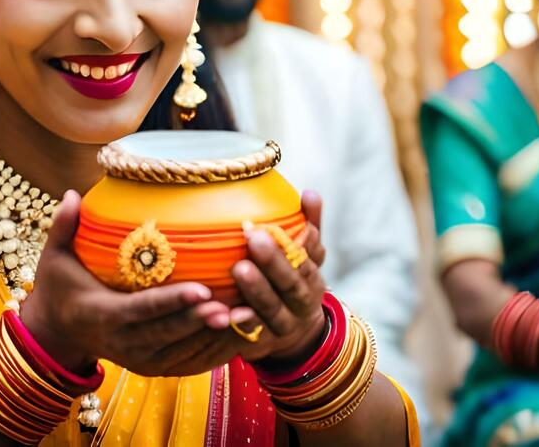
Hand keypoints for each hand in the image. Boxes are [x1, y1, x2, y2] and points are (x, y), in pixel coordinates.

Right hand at [21, 190, 238, 377]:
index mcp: (102, 315)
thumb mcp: (53, 259)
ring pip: (186, 354)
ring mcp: (140, 361)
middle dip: (203, 321)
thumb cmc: (59, 288)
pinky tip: (243, 332)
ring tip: (253, 316)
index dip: (172, 301)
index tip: (203, 288)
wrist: (57, 335)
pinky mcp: (153, 368)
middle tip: (238, 304)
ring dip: (218, 338)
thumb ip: (63, 227)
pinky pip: (190, 364)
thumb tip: (72, 193)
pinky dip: (217, 351)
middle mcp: (122, 344)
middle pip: (169, 334)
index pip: (141, 310)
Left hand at [225, 190, 328, 363]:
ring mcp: (282, 329)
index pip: (304, 263)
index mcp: (311, 281)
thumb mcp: (307, 258)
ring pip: (271, 313)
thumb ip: (309, 228)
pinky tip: (227, 315)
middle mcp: (300, 307)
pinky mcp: (262, 347)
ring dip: (257, 293)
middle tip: (252, 240)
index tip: (263, 227)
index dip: (287, 247)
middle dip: (273, 265)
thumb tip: (310, 193)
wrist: (296, 336)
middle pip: (289, 287)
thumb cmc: (294, 282)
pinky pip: (251, 339)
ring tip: (238, 271)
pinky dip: (241, 328)